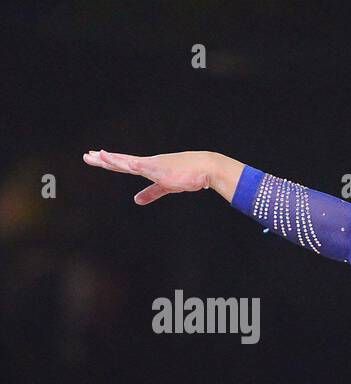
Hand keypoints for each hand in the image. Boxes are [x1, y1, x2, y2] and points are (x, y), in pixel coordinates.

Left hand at [82, 149, 235, 203]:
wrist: (203, 168)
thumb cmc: (187, 175)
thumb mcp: (165, 186)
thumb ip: (150, 193)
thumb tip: (136, 200)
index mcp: (146, 167)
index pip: (122, 164)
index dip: (108, 162)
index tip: (94, 157)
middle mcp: (146, 164)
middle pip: (120, 161)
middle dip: (102, 159)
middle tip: (86, 156)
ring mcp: (152, 165)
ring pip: (129, 162)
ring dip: (114, 159)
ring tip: (98, 156)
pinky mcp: (161, 169)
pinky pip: (144, 166)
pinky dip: (133, 164)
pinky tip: (126, 162)